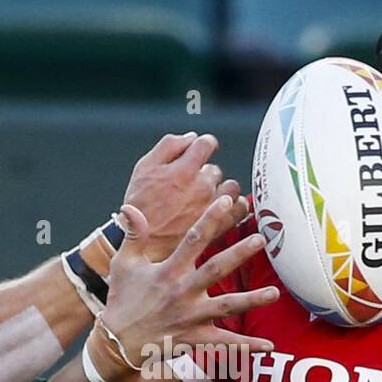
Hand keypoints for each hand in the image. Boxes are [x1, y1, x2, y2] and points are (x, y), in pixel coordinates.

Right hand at [98, 196, 277, 368]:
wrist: (117, 342)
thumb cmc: (122, 299)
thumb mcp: (123, 264)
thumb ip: (133, 235)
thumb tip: (129, 206)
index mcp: (168, 271)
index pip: (192, 239)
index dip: (210, 219)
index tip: (226, 201)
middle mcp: (182, 292)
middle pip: (216, 269)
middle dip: (239, 253)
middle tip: (261, 239)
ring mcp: (191, 316)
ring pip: (227, 306)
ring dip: (252, 300)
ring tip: (275, 293)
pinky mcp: (195, 338)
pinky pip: (224, 343)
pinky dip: (246, 346)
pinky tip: (268, 345)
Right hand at [122, 133, 242, 261]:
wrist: (144, 244)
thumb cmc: (141, 208)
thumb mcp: (144, 168)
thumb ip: (169, 146)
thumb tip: (191, 138)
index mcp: (184, 170)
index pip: (207, 143)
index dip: (203, 145)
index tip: (199, 151)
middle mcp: (202, 187)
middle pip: (215, 169)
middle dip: (204, 174)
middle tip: (189, 186)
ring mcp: (213, 207)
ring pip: (231, 188)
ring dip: (221, 190)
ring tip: (207, 198)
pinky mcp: (219, 226)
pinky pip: (239, 209)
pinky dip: (234, 207)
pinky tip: (224, 208)